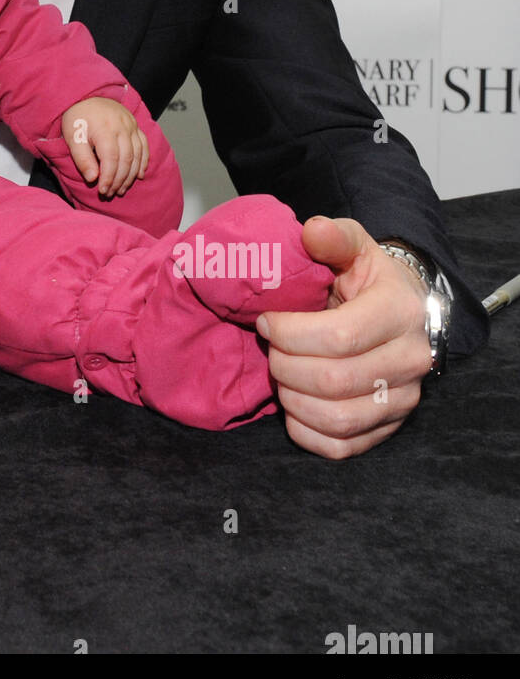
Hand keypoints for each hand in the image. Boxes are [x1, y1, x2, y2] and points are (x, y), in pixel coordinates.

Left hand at [61, 96, 148, 197]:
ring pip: (137, 155)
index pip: (111, 160)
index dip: (108, 178)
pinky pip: (144, 146)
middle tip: (111, 193)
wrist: (86, 96)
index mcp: (105, 129)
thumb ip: (82, 159)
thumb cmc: (78, 118)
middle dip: (119, 180)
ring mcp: (131, 125)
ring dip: (131, 175)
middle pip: (126, 159)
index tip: (103, 191)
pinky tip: (138, 175)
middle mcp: (122, 126)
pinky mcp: (135, 125)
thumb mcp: (73, 138)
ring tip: (121, 188)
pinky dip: (143, 162)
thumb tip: (92, 179)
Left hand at [257, 216, 430, 458]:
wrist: (403, 309)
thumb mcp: (354, 247)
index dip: (291, 333)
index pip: (339, 337)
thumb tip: (311, 231)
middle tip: (270, 348)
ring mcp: (405, 398)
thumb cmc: (369, 278)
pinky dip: (307, 432)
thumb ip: (333, 238)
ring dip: (293, 399)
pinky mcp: (390, 425)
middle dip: (285, 365)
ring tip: (281, 374)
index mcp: (400, 311)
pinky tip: (294, 405)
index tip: (267, 321)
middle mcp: (411, 360)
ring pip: (338, 419)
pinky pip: (343, 447)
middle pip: (333, 381)